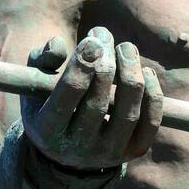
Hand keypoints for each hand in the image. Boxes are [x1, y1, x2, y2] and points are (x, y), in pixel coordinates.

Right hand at [21, 27, 162, 170]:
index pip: (67, 98)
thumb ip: (43, 60)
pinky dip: (152, 95)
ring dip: (131, 74)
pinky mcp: (133, 151)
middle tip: (104, 35)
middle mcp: (78, 149)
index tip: (92, 39)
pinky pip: (151, 122)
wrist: (68, 148)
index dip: (81, 65)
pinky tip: (145, 71)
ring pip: (128, 113)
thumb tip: (58, 43)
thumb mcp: (36, 82)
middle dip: (105, 64)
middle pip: (98, 104)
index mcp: (47, 132)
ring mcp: (108, 153)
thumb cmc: (48, 102)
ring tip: (126, 47)